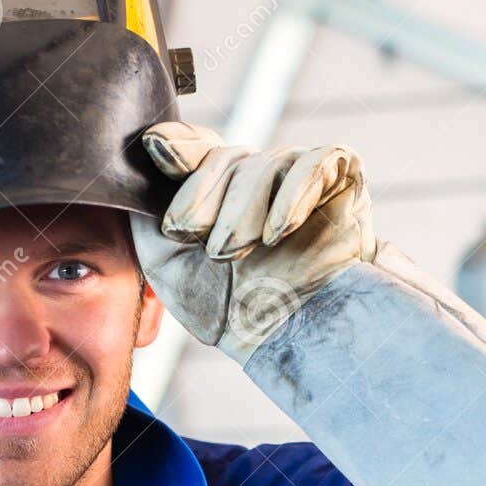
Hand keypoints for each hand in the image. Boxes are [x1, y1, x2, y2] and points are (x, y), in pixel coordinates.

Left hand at [133, 121, 375, 360]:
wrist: (279, 339)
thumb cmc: (223, 307)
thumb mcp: (164, 256)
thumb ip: (147, 207)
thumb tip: (143, 158)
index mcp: (218, 188)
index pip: (196, 148)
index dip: (177, 146)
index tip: (156, 149)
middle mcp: (258, 175)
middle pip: (228, 157)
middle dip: (206, 202)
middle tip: (207, 249)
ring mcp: (300, 174)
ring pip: (268, 163)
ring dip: (244, 213)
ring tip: (234, 255)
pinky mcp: (342, 177)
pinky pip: (317, 163)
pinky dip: (295, 195)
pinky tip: (277, 233)